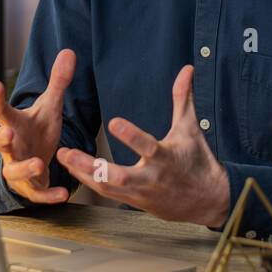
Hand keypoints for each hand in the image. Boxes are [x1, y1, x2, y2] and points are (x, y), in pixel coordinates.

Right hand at [0, 49, 74, 203]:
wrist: (38, 162)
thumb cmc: (37, 131)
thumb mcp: (50, 106)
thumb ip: (58, 81)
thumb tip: (69, 52)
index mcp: (13, 123)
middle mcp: (10, 147)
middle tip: (8, 133)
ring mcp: (17, 168)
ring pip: (11, 171)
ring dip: (23, 168)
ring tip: (38, 164)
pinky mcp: (30, 188)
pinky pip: (35, 194)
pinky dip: (47, 195)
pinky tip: (62, 194)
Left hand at [56, 65, 229, 227]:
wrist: (208, 201)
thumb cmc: (198, 161)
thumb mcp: (190, 128)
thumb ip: (182, 98)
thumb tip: (187, 69)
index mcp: (167, 158)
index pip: (147, 147)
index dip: (131, 136)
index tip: (114, 123)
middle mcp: (152, 178)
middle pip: (119, 176)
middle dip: (91, 166)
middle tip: (68, 152)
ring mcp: (142, 193)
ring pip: (108, 188)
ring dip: (83, 173)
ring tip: (63, 156)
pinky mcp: (135, 202)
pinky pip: (108, 194)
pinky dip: (90, 182)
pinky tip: (74, 169)